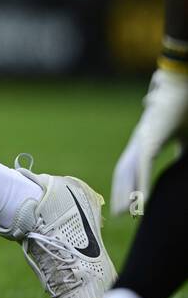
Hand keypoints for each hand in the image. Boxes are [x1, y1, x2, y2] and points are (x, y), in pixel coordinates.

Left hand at [111, 67, 187, 216]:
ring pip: (129, 172)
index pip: (133, 169)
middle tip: (117, 214)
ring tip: (122, 212)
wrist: (180, 82)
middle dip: (121, 193)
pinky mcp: (149, 137)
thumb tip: (181, 163)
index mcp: (146, 142)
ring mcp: (142, 139)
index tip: (130, 204)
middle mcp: (139, 142)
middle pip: (125, 173)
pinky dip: (140, 181)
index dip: (130, 186)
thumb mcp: (185, 136)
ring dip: (126, 193)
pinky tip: (138, 196)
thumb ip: (182, 150)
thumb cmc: (183, 106)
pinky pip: (143, 164)